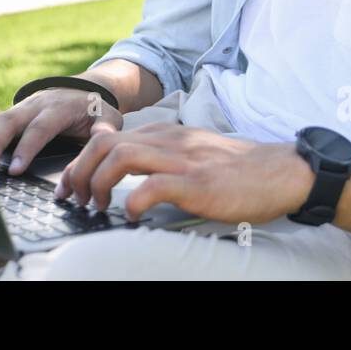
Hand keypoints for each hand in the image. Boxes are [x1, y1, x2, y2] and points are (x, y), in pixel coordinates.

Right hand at [0, 86, 123, 174]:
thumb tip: (102, 138)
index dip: (25, 149)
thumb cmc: (94, 108)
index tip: (14, 170)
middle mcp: (33, 106)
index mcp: (57, 108)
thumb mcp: (107, 116)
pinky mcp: (10, 115)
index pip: (39, 128)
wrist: (84, 88)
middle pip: (8, 122)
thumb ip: (104, 128)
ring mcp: (19, 109)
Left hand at [53, 122, 312, 224]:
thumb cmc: (235, 167)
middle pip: (104, 144)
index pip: (106, 137)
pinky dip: (134, 202)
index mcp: (164, 133)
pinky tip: (132, 216)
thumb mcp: (186, 147)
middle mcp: (168, 141)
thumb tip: (105, 143)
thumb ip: (148, 145)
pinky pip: (154, 186)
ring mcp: (183, 160)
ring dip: (100, 184)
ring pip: (121, 157)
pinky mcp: (198, 184)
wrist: (281, 171)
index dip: (79, 162)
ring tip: (98, 207)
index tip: (69, 187)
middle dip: (80, 172)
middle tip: (76, 199)